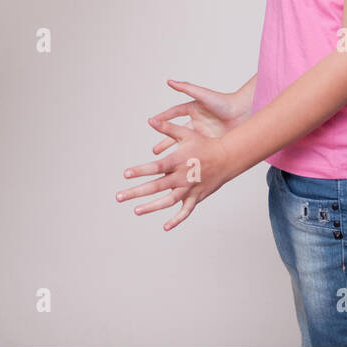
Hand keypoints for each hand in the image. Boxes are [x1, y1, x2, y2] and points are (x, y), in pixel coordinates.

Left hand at [118, 120, 236, 230]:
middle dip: (136, 192)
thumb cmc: (205, 144)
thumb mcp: (186, 133)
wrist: (227, 158)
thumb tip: (150, 120)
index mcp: (178, 160)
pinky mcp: (197, 197)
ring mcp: (190, 188)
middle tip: (119, 197)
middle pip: (156, 186)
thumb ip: (167, 128)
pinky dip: (177, 220)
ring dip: (152, 207)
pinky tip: (165, 227)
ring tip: (136, 211)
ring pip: (168, 201)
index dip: (140, 170)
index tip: (125, 174)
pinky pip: (186, 211)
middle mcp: (182, 176)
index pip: (156, 167)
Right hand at [149, 80, 250, 155]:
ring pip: (185, 145)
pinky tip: (184, 166)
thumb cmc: (224, 102)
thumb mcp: (203, 95)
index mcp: (193, 110)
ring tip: (166, 162)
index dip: (163, 118)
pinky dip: (190, 158)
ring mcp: (203, 133)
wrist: (244, 112)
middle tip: (155, 151)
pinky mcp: (210, 142)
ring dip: (176, 153)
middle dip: (166, 142)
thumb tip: (170, 81)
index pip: (174, 114)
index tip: (151, 122)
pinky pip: (198, 151)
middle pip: (177, 133)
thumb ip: (186, 88)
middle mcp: (196, 122)